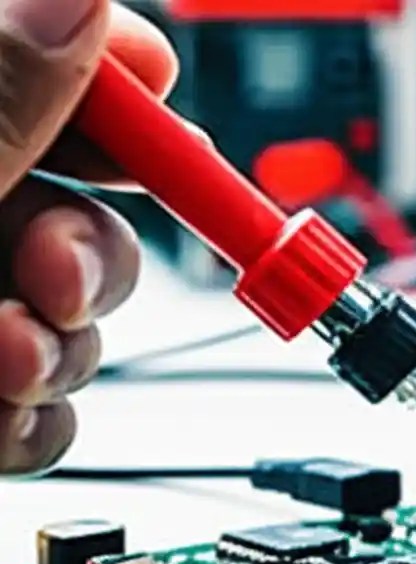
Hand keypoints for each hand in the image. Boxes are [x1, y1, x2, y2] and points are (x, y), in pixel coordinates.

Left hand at [0, 0, 175, 471]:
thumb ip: (1, 97)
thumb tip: (83, 4)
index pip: (38, 69)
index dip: (108, 77)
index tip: (154, 86)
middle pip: (74, 206)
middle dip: (89, 255)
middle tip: (56, 281)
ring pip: (70, 317)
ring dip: (61, 354)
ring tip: (2, 366)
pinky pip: (41, 406)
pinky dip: (36, 423)